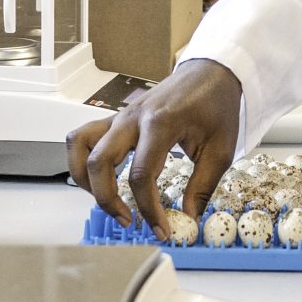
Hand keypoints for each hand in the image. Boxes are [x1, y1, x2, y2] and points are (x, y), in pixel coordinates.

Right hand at [66, 58, 242, 239]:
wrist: (211, 72)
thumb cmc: (216, 104)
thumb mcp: (221, 149)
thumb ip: (202, 186)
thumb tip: (187, 219)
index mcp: (160, 123)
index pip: (142, 176)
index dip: (148, 210)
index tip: (161, 230)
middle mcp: (132, 118)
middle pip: (99, 162)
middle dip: (107, 199)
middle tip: (128, 221)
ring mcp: (120, 115)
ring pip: (79, 145)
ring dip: (84, 177)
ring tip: (106, 198)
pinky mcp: (117, 118)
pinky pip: (85, 136)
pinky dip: (84, 159)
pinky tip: (103, 178)